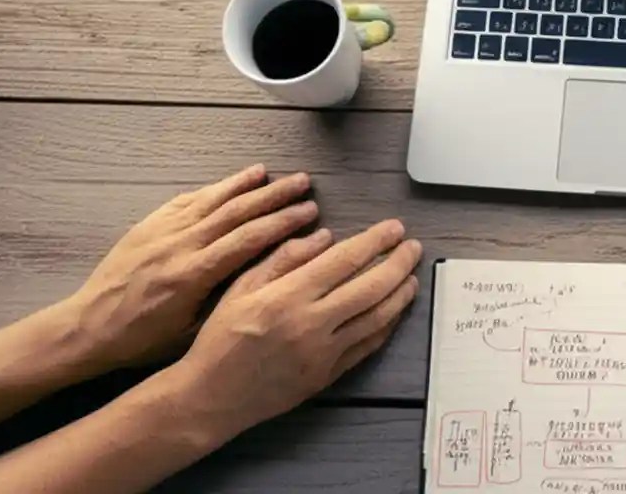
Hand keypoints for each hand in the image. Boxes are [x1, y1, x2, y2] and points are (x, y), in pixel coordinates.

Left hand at [69, 165, 316, 369]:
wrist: (88, 327)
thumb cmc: (143, 340)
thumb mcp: (191, 332)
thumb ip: (228, 301)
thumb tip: (267, 277)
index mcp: (194, 274)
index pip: (248, 239)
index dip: (282, 222)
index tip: (310, 211)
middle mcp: (180, 245)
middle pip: (236, 212)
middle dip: (274, 196)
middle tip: (303, 182)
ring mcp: (162, 231)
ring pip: (212, 200)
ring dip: (245, 184)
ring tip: (273, 173)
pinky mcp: (147, 226)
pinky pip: (185, 201)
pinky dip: (211, 189)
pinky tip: (230, 182)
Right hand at [170, 219, 421, 438]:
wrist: (212, 396)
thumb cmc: (221, 337)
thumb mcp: (242, 287)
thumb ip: (284, 258)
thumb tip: (326, 236)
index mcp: (287, 296)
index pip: (345, 260)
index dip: (375, 241)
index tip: (394, 228)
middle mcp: (311, 323)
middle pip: (371, 288)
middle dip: (399, 263)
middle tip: (413, 247)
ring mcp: (324, 353)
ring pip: (377, 318)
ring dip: (400, 294)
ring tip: (411, 276)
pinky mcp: (328, 375)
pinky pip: (368, 346)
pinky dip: (387, 326)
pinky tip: (394, 311)